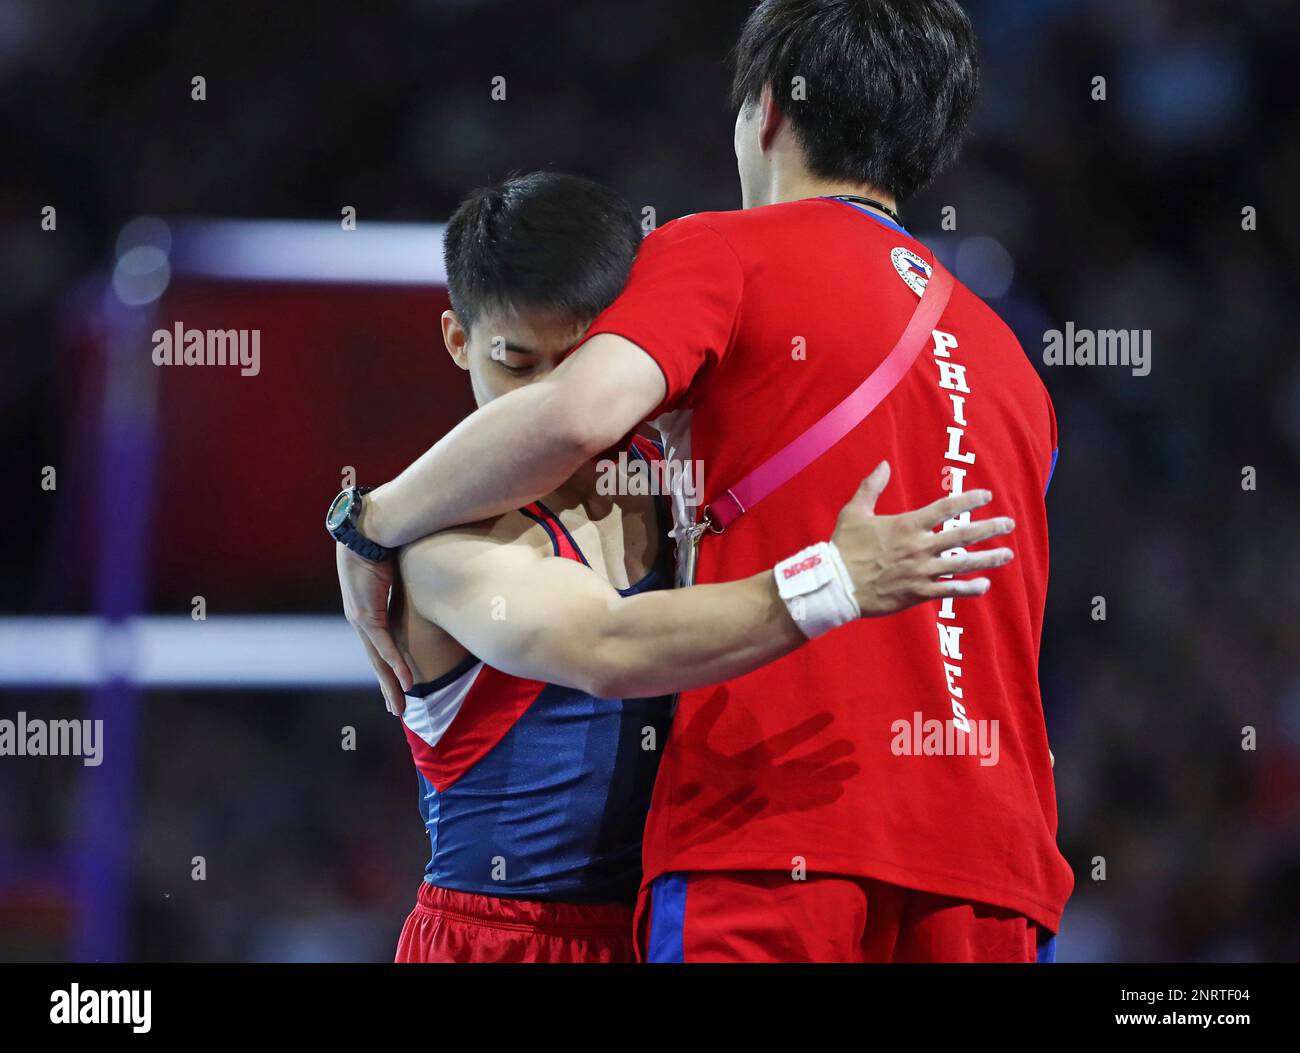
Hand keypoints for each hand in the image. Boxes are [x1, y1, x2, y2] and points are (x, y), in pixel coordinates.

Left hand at [337, 543, 412, 715]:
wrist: (367, 528)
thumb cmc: (385, 542)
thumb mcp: (401, 569)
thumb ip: (412, 580)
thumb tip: (435, 574)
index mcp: (368, 609)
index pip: (380, 645)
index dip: (389, 666)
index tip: (398, 684)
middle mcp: (362, 619)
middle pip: (376, 660)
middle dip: (387, 687)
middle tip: (395, 709)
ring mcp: (361, 619)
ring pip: (378, 660)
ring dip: (390, 685)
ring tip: (398, 707)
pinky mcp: (366, 616)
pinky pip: (384, 647)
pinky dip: (396, 665)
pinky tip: (405, 682)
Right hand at [831, 461, 1014, 616]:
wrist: (836, 585)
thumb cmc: (844, 547)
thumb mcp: (854, 512)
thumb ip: (871, 487)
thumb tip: (883, 464)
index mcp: (907, 525)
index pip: (947, 508)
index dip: (969, 500)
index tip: (986, 495)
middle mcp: (919, 547)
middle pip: (963, 535)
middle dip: (990, 528)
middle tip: (1008, 524)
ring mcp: (921, 571)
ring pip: (963, 563)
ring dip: (989, 558)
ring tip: (1007, 554)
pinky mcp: (918, 593)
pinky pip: (950, 590)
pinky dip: (969, 588)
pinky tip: (985, 585)